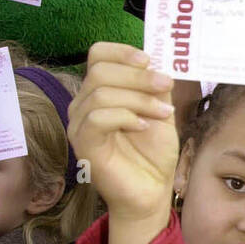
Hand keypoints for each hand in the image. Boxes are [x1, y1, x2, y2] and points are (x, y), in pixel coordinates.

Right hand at [68, 42, 178, 243]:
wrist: (150, 191)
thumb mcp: (160, 110)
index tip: (150, 61)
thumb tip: (158, 60)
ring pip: (101, 93)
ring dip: (139, 99)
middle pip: (100, 71)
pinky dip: (126, 117)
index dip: (123, 52)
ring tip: (163, 113)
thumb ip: (156, 85)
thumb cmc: (153, 153)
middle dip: (138, 76)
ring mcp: (79, 125)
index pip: (97, 55)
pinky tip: (144, 126)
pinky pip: (97, 118)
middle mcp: (83, 104)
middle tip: (165, 85)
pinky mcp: (83, 145)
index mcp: (99, 91)